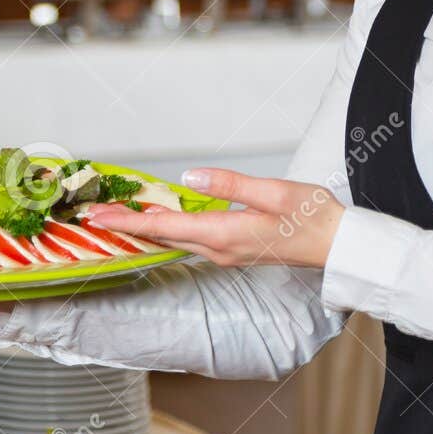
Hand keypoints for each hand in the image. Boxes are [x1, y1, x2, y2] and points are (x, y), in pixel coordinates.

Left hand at [85, 168, 344, 268]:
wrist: (339, 247)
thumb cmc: (313, 216)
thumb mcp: (274, 192)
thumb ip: (229, 185)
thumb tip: (189, 179)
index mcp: (225, 234)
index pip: (164, 227)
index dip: (128, 222)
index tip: (97, 218)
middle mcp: (219, 249)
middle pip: (162, 237)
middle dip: (127, 226)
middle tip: (93, 215)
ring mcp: (225, 254)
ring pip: (174, 240)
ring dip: (145, 229)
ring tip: (117, 216)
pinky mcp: (234, 250)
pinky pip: (190, 240)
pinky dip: (167, 230)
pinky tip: (160, 220)